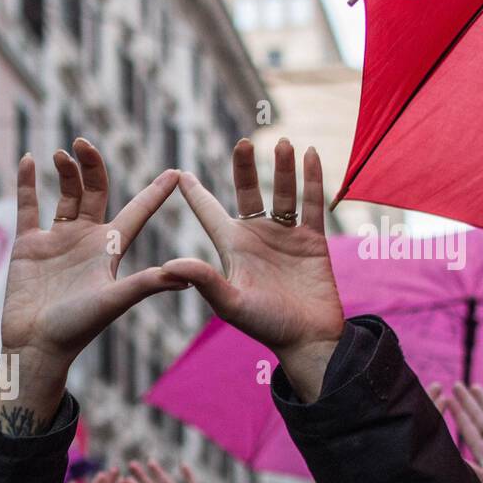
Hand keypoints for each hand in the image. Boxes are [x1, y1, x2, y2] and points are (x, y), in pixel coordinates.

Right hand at [0, 140, 187, 431]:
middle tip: (83, 143)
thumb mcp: (114, 301)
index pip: (138, 212)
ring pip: (65, 195)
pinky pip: (28, 207)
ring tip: (62, 153)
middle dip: (92, 165)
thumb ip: (145, 285)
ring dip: (65, 171)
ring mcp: (56, 241)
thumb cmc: (77, 328)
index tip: (176, 172)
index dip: (156, 193)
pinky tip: (30, 161)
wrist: (35, 345)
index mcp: (110, 249)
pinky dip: (28, 184)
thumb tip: (185, 277)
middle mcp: (86, 240)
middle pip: (96, 192)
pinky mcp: (27, 245)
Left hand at [163, 139, 344, 401]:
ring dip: (283, 169)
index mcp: (232, 248)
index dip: (195, 193)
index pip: (209, 213)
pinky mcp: (312, 241)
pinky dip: (312, 180)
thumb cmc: (265, 326)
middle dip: (245, 169)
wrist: (308, 340)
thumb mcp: (230, 303)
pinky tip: (310, 155)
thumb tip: (169, 264)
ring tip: (284, 143)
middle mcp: (256, 237)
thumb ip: (203, 280)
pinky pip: (312, 204)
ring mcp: (285, 236)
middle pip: (248, 193)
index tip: (179, 173)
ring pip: (283, 193)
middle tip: (243, 142)